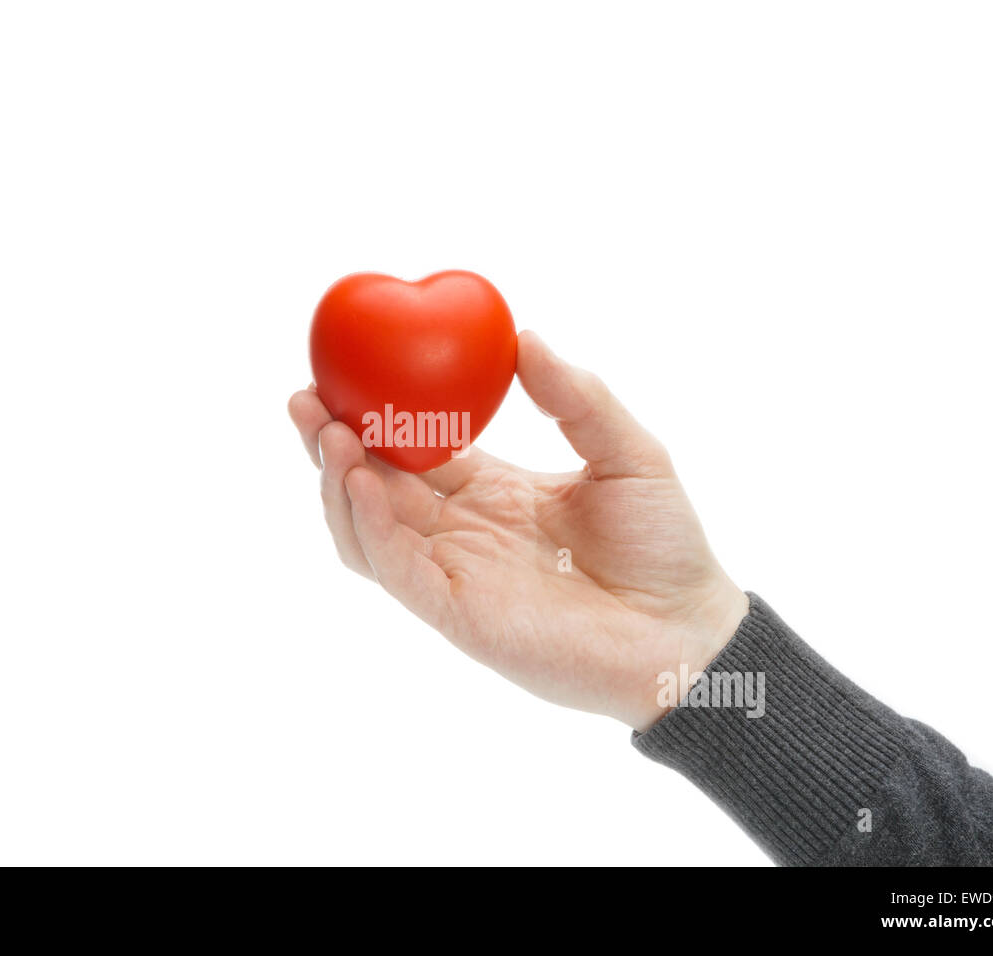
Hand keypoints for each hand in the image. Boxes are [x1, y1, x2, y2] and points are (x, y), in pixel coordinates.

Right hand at [287, 330, 747, 729]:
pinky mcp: (456, 613)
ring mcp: (452, 574)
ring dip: (338, 483)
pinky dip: (370, 526)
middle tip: (306, 397)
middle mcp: (459, 533)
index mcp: (489, 493)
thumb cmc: (664, 545)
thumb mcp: (626, 452)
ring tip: (329, 433)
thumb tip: (524, 337)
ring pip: (367, 530)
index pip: (412, 451)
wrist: (685, 629)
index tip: (342, 370)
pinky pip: (396, 569)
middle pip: (372, 486)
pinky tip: (362, 482)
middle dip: (331, 443)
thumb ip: (576, 398)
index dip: (373, 415)